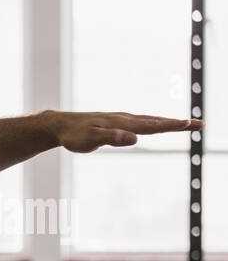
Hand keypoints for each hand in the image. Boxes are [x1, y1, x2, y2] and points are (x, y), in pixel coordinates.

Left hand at [48, 110, 203, 152]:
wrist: (60, 125)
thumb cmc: (74, 136)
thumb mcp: (90, 141)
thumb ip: (112, 139)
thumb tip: (134, 138)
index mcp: (123, 124)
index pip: (153, 126)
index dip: (173, 126)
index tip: (192, 125)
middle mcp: (125, 119)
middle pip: (156, 121)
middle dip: (178, 123)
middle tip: (200, 124)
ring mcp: (121, 119)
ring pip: (149, 120)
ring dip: (168, 122)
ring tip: (184, 124)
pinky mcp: (115, 122)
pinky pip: (139, 122)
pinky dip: (153, 123)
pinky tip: (154, 125)